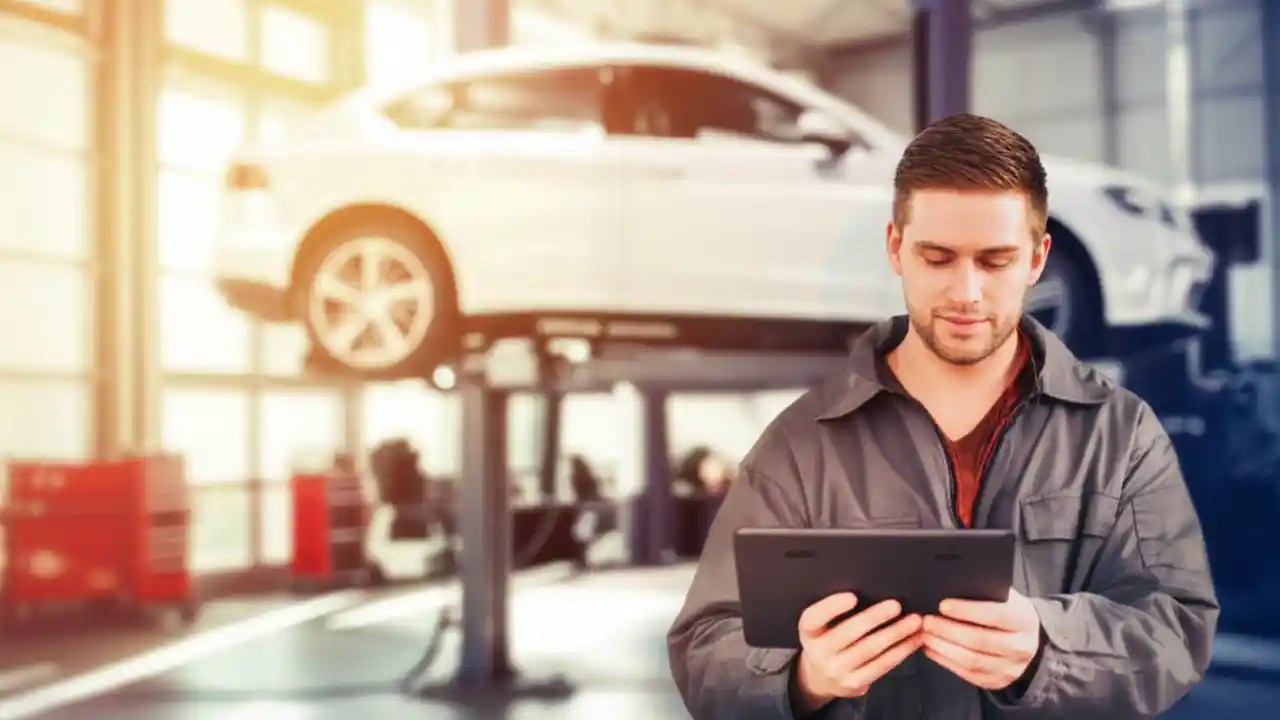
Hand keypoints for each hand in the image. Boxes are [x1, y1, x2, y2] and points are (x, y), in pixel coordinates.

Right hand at [791, 593, 924, 714]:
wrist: (820, 678)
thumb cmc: (827, 640)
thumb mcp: (821, 626)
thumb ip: (836, 612)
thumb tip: (872, 590)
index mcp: (808, 632)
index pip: (813, 618)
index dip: (832, 607)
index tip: (852, 596)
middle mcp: (818, 653)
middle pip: (847, 633)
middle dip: (874, 618)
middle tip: (896, 605)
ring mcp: (836, 670)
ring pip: (870, 649)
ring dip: (895, 634)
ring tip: (914, 622)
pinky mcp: (854, 684)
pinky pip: (881, 665)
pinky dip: (900, 651)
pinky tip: (913, 640)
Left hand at [921, 588, 1042, 690]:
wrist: (1027, 641)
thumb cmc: (1008, 613)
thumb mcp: (1005, 598)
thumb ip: (984, 593)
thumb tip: (951, 588)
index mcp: (1024, 620)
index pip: (996, 615)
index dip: (967, 610)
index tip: (943, 605)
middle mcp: (1021, 647)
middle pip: (979, 640)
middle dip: (948, 630)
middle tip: (927, 621)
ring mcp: (1009, 668)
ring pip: (971, 660)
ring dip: (943, 647)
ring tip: (925, 634)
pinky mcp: (996, 681)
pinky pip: (967, 673)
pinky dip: (945, 660)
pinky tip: (931, 648)